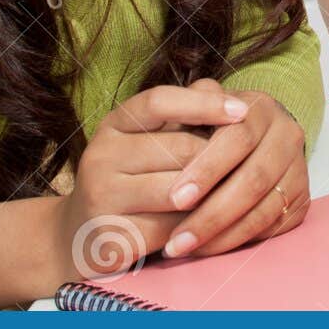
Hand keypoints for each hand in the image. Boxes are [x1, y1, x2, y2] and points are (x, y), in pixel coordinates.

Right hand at [52, 85, 251, 281]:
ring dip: (211, 195)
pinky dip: (195, 228)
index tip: (243, 109)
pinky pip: (170, 228)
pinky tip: (207, 225)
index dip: (203, 103)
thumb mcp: (150, 140)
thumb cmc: (132, 179)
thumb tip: (223, 93)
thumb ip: (184, 115)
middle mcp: (101, 155)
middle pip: (181, 149)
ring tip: (231, 194)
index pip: (159, 101)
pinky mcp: (111, 235)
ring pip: (180, 191)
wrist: (82, 234)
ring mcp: (101, 196)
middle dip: (219, 160)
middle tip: (246, 165)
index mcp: (114, 124)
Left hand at [161, 88, 309, 258]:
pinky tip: (209, 248)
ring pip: (265, 209)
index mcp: (262, 109)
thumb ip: (189, 106)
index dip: (207, 169)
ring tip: (184, 249)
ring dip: (222, 235)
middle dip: (212, 213)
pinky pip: (273, 227)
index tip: (175, 197)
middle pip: (254, 179)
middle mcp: (288, 135)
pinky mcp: (303, 199)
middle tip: (177, 239)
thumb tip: (180, 110)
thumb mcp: (201, 106)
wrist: (255, 136)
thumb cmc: (214, 124)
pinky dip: (239, 241)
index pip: (239, 138)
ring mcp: (299, 169)